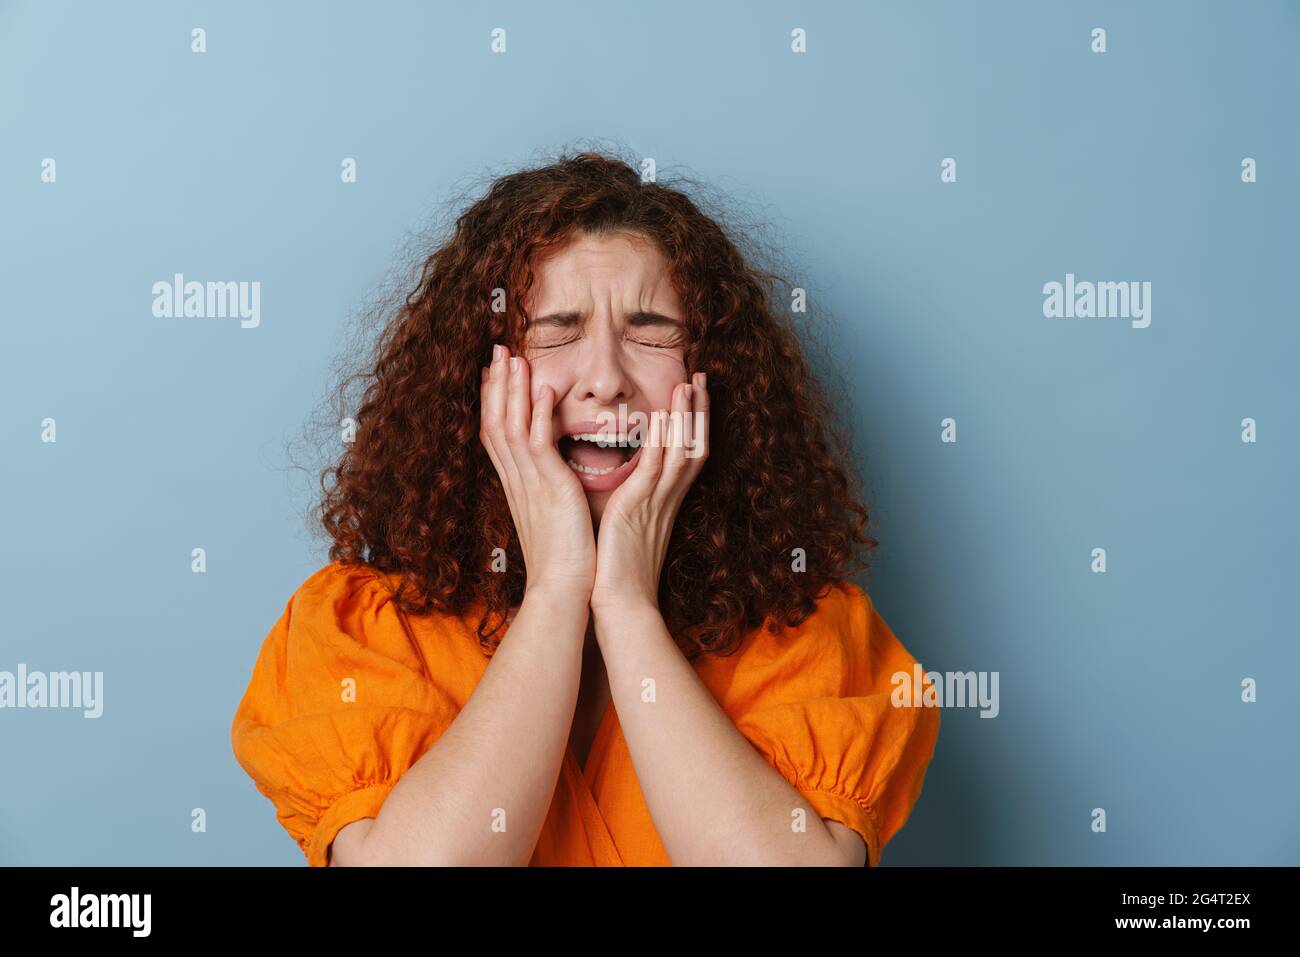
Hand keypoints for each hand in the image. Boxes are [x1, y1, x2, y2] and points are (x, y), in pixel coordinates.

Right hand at [479, 344, 596, 597]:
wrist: (563, 591)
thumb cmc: (564, 561)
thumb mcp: (552, 517)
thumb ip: (549, 491)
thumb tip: (553, 478)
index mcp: (519, 487)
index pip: (499, 435)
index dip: (494, 402)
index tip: (494, 373)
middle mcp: (518, 481)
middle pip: (497, 422)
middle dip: (496, 385)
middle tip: (497, 351)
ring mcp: (531, 484)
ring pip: (512, 426)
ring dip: (513, 390)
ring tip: (514, 357)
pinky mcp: (550, 490)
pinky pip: (539, 445)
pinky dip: (539, 415)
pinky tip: (543, 389)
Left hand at [591, 372, 709, 613]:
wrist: (621, 605)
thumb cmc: (618, 573)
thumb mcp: (628, 530)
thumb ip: (631, 506)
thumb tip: (623, 492)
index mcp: (665, 504)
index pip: (686, 455)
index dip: (693, 424)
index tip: (693, 396)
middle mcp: (668, 499)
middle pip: (694, 445)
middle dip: (699, 411)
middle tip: (700, 376)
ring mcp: (657, 502)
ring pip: (682, 450)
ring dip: (687, 416)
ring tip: (689, 383)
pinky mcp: (639, 507)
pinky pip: (656, 466)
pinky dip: (663, 439)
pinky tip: (664, 415)